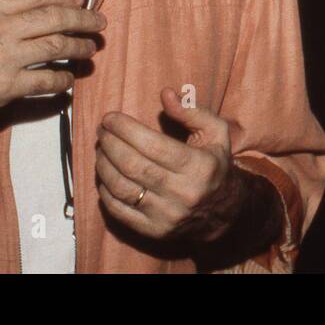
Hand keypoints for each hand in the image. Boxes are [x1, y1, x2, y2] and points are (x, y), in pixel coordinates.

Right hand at [0, 0, 105, 156]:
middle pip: (54, 19)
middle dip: (83, 19)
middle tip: (99, 23)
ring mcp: (4, 61)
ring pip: (56, 49)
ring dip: (79, 48)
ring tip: (91, 49)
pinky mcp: (4, 90)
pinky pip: (44, 82)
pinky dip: (61, 81)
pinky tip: (68, 80)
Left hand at [94, 88, 246, 241]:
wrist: (224, 211)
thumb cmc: (214, 164)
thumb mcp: (215, 132)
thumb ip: (191, 111)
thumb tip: (164, 94)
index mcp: (198, 166)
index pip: (152, 145)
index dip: (125, 129)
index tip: (110, 118)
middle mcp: (182, 192)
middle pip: (133, 165)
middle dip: (110, 144)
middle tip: (101, 131)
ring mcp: (166, 215)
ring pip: (122, 188)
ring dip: (103, 165)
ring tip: (100, 149)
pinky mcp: (153, 230)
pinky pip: (119, 210)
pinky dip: (105, 190)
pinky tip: (104, 175)